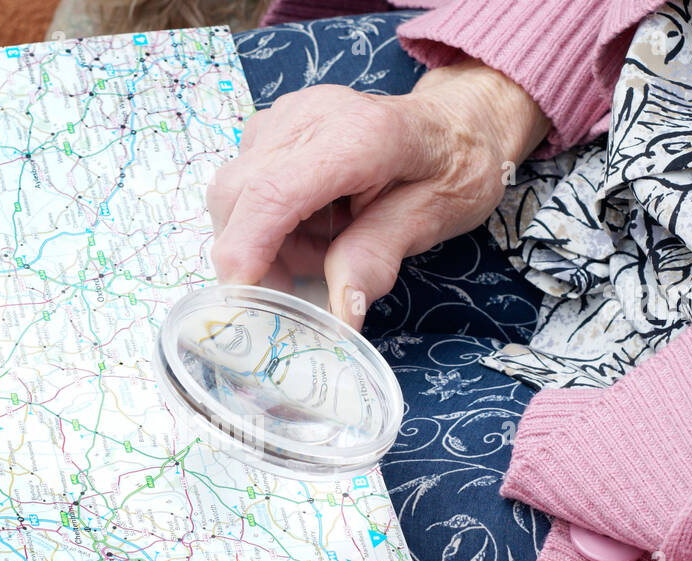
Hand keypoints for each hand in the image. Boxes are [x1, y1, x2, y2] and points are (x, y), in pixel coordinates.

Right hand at [207, 59, 549, 327]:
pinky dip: (266, 220)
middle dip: (251, 254)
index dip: (245, 249)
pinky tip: (312, 224)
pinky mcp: (275, 126)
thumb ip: (378, 257)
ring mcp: (287, 116)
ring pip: (233, 192)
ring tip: (322, 246)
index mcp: (359, 136)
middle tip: (299, 283)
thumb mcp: (432, 219)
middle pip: (236, 192)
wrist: (458, 122)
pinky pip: (244, 183)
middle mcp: (311, 117)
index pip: (272, 192)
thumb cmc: (453, 168)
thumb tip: (340, 313)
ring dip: (262, 238)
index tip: (244, 298)